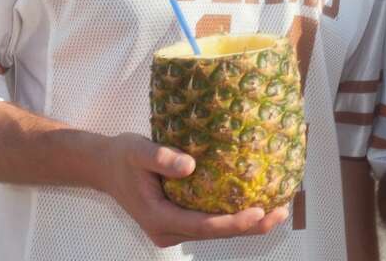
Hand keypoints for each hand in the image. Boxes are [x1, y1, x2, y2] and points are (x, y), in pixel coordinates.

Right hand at [100, 133, 288, 247]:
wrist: (104, 167)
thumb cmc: (122, 156)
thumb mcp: (137, 150)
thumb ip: (161, 158)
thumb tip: (191, 165)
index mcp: (158, 218)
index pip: (203, 226)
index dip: (232, 222)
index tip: (258, 211)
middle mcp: (167, 230)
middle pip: (215, 234)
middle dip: (250, 226)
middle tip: (281, 211)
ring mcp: (173, 228)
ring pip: (215, 232)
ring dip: (246, 224)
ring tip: (278, 209)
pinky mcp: (178, 221)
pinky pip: (210, 223)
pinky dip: (233, 216)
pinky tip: (256, 203)